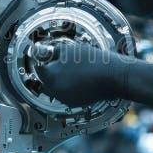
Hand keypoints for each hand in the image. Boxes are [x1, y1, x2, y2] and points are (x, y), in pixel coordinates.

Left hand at [34, 42, 152, 108]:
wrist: (114, 77)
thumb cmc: (93, 60)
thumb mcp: (69, 49)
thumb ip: (52, 52)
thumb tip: (41, 51)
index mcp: (51, 77)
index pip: (38, 69)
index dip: (42, 61)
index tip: (46, 56)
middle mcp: (55, 91)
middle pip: (46, 81)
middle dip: (50, 72)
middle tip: (60, 62)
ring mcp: (65, 99)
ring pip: (56, 88)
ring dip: (59, 80)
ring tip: (72, 69)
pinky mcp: (76, 103)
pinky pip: (66, 94)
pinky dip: (69, 87)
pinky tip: (79, 78)